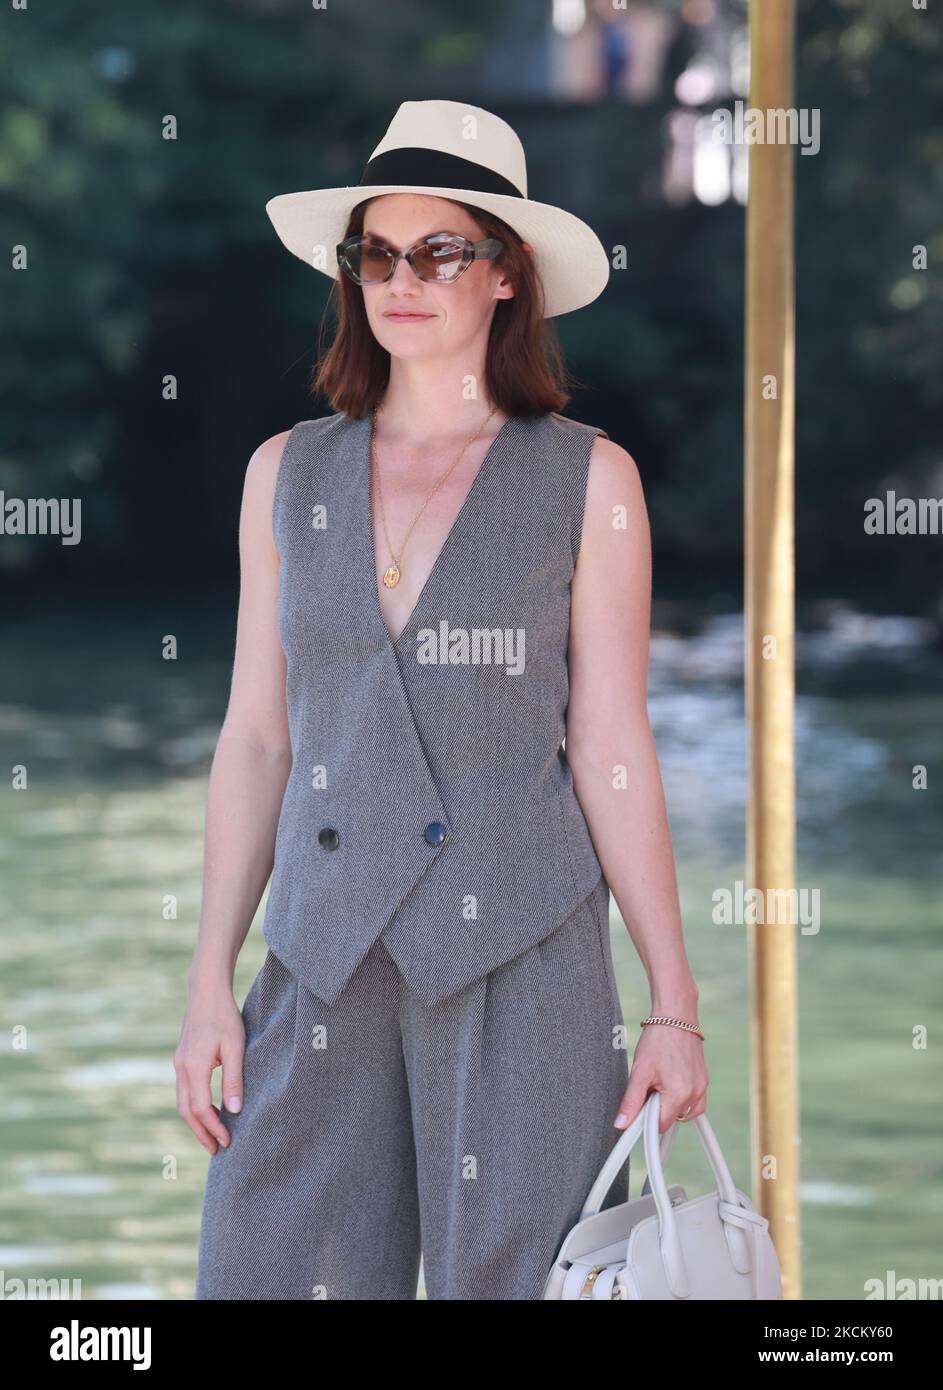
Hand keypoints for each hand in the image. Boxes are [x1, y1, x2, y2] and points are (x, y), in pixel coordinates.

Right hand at [174, 984, 245, 1154]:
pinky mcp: (182, 1059)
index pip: (201, 1108)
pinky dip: (195, 1106)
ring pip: (183, 1102)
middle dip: (201, 1132)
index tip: (228, 1141)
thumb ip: (234, 1079)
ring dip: (196, 1121)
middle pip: (187, 1110)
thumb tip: (234, 1111)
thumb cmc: (224, 1016)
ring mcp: (178, 1063)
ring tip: (213, 1135)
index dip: (214, 1127)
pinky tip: (210, 1109)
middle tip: (217, 1150)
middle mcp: (181, 1068)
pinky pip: (185, 1090)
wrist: (206, 992)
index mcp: (194, 1067)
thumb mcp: (235, 1047)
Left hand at [614, 1022, 708, 1133]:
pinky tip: (670, 1083)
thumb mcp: (640, 1072)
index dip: (645, 1120)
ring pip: (683, 1112)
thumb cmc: (658, 1040)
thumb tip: (622, 1125)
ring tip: (659, 1083)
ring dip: (669, 1105)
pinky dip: (681, 1098)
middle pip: (671, 1119)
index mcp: (680, 1095)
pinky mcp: (704, 1081)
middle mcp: (695, 1094)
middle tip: (648, 1086)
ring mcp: (702, 1087)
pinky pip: (693, 1102)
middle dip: (657, 1109)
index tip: (637, 1108)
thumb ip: (631, 1101)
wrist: (675, 1017)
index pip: (659, 1125)